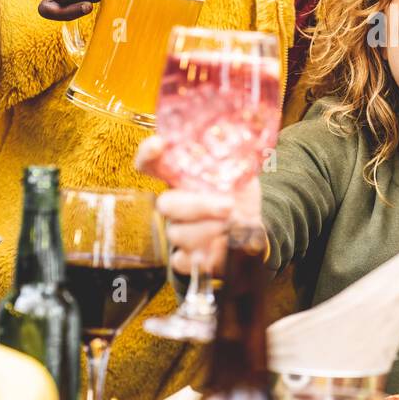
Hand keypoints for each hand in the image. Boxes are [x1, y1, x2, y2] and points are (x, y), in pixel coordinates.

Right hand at [135, 136, 261, 274]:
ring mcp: (178, 230)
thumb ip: (234, 157)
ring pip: (178, 234)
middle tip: (227, 206)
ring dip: (210, 231)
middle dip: (198, 205)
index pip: (150, 163)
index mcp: (180, 177)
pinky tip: (221, 247)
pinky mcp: (186, 257)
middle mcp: (174, 203)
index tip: (160, 144)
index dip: (147, 154)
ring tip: (234, 226)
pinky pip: (181, 261)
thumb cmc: (239, 193)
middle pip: (166, 204)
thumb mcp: (241, 169)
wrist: (251, 227)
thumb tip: (242, 137)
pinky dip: (204, 256)